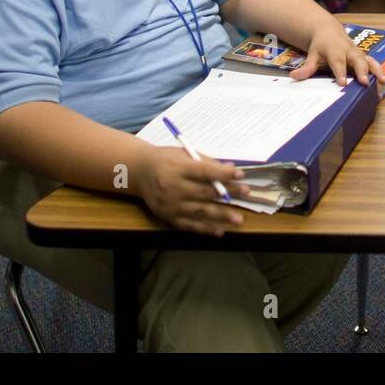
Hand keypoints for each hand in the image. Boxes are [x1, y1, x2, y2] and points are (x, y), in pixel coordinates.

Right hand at [131, 145, 249, 235]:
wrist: (138, 172)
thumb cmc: (165, 160)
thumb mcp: (183, 154)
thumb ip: (206, 162)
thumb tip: (230, 169)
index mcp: (177, 168)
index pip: (204, 171)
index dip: (224, 173)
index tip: (241, 174)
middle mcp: (173, 188)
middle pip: (205, 192)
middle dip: (228, 193)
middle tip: (246, 193)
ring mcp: (170, 205)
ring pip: (200, 211)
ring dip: (221, 216)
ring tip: (239, 219)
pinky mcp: (168, 217)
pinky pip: (189, 225)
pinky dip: (205, 229)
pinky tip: (219, 231)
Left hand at [291, 23, 384, 87]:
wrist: (328, 30)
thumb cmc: (321, 45)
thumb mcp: (312, 54)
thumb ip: (306, 67)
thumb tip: (294, 76)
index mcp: (334, 50)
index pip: (338, 62)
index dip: (340, 72)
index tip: (343, 83)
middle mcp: (348, 50)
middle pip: (357, 60)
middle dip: (361, 71)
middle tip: (364, 83)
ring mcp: (357, 52)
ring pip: (368, 60)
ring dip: (376, 71)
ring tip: (382, 81)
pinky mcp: (363, 55)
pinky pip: (373, 62)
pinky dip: (379, 71)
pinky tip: (384, 81)